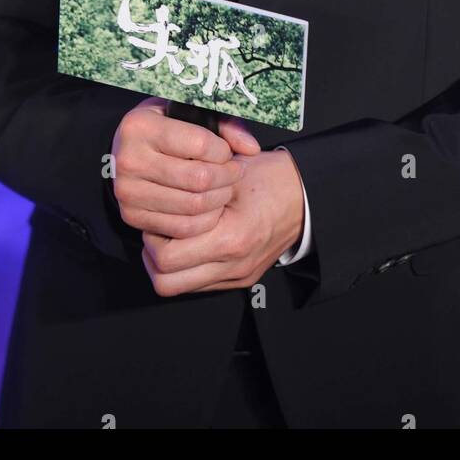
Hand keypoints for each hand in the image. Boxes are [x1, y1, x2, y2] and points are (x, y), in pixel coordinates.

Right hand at [111, 96, 260, 238]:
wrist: (127, 150)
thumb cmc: (164, 127)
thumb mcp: (188, 112)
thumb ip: (224, 124)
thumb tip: (252, 149)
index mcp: (140, 126)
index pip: (200, 144)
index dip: (223, 151)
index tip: (227, 152)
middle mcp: (129, 159)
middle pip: (198, 179)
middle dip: (227, 177)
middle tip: (235, 172)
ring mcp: (127, 190)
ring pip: (193, 206)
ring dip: (219, 199)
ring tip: (225, 188)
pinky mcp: (131, 215)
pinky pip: (181, 227)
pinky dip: (205, 220)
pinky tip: (212, 207)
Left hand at [141, 147, 304, 295]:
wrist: (306, 197)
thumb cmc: (273, 179)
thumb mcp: (232, 171)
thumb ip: (195, 185)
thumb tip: (161, 191)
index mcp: (231, 238)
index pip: (167, 256)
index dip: (152, 233)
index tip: (156, 214)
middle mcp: (233, 265)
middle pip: (166, 282)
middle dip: (152, 254)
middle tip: (157, 229)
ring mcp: (236, 276)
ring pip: (178, 288)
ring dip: (167, 265)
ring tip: (171, 237)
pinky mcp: (239, 279)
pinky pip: (198, 284)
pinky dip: (186, 267)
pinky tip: (191, 242)